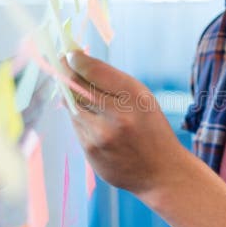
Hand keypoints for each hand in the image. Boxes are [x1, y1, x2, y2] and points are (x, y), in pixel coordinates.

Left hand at [61, 53, 185, 199]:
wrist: (162, 173)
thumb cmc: (152, 129)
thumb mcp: (143, 99)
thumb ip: (113, 82)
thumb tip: (79, 63)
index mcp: (134, 97)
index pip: (94, 71)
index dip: (77, 59)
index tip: (70, 53)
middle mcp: (116, 116)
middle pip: (77, 86)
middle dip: (67, 72)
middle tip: (63, 64)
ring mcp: (101, 136)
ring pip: (72, 106)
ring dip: (72, 96)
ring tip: (77, 90)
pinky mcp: (91, 151)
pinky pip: (76, 126)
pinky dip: (79, 118)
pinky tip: (92, 118)